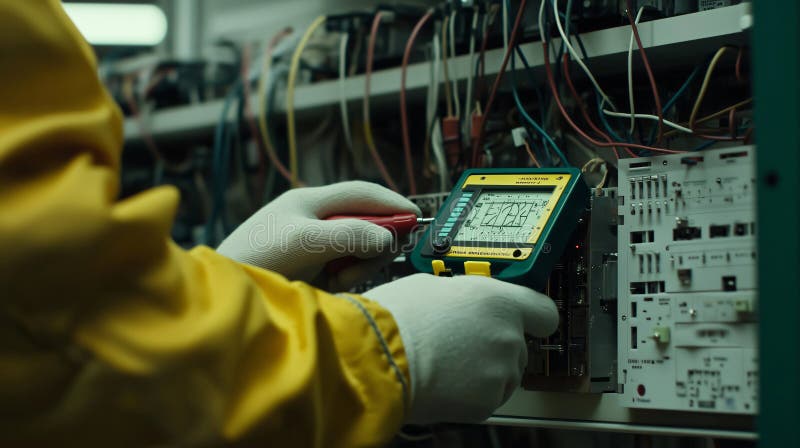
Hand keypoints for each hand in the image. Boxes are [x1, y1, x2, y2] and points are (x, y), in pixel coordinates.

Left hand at [217, 181, 420, 290]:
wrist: (224, 292)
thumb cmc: (256, 258)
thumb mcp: (306, 241)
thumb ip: (350, 234)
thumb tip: (386, 237)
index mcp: (310, 201)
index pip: (361, 193)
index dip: (391, 202)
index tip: (416, 218)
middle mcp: (312, 219)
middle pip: (363, 222)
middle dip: (373, 241)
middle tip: (367, 262)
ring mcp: (310, 243)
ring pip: (356, 247)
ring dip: (359, 262)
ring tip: (341, 277)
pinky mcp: (308, 267)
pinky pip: (343, 266)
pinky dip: (346, 275)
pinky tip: (332, 284)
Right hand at [363, 273, 558, 423]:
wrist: (377, 357)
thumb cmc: (396, 317)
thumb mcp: (434, 285)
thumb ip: (465, 295)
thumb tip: (463, 301)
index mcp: (500, 301)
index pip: (544, 311)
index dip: (533, 316)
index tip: (526, 319)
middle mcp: (508, 336)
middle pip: (518, 344)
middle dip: (494, 344)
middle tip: (462, 341)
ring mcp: (500, 372)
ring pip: (503, 373)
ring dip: (483, 369)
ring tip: (447, 362)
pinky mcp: (486, 403)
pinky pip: (487, 396)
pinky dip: (470, 393)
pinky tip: (444, 380)